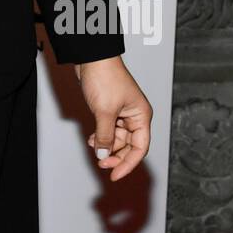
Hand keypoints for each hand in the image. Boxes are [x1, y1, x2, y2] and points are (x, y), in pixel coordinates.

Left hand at [72, 56, 151, 181]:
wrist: (91, 58)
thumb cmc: (104, 77)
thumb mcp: (104, 111)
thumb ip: (105, 136)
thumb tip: (103, 154)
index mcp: (141, 115)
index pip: (140, 147)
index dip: (128, 163)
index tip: (115, 175)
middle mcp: (135, 115)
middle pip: (129, 145)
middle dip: (115, 155)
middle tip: (101, 163)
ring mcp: (122, 112)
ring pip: (117, 138)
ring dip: (105, 144)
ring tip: (92, 145)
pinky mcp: (110, 109)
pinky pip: (108, 129)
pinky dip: (101, 136)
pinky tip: (92, 139)